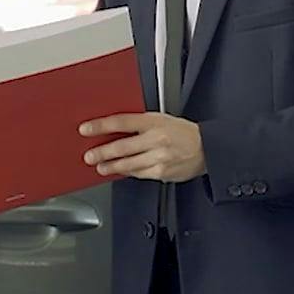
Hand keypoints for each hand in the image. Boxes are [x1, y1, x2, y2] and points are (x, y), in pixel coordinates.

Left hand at [80, 113, 205, 182]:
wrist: (207, 149)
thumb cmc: (182, 132)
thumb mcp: (161, 119)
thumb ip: (139, 123)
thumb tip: (114, 128)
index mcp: (154, 121)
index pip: (122, 122)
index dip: (101, 126)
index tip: (86, 129)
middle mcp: (156, 139)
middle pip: (122, 146)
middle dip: (102, 152)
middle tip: (89, 156)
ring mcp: (159, 157)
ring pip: (128, 164)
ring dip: (111, 166)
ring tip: (100, 167)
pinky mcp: (162, 172)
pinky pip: (139, 173)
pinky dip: (127, 172)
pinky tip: (120, 171)